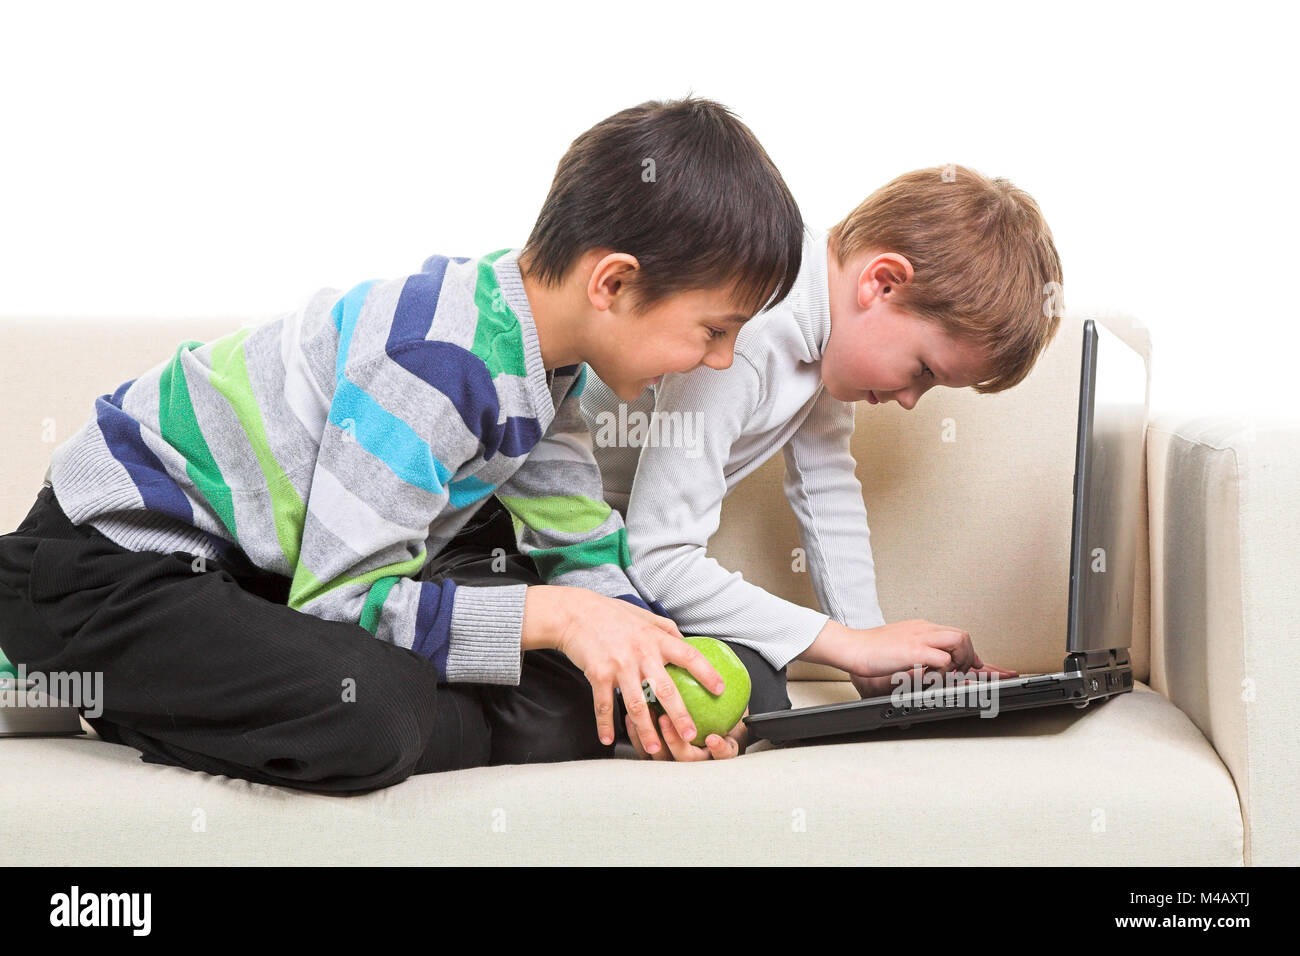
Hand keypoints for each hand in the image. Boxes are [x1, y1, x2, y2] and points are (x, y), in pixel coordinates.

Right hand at [523, 585, 724, 755]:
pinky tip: (609, 739)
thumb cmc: (611, 613)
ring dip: (646, 730)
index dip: (706, 673)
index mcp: (656, 639)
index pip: (688, 656)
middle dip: (679, 715)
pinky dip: (606, 724)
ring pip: (636, 705)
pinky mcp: (598, 674)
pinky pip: (603, 705)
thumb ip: (665, 628)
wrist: (575, 613)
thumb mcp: (644, 616)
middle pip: (665, 689)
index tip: (720, 690)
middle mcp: (641, 653)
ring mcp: (619, 665)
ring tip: (655, 748)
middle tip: (691, 735)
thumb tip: (684, 640)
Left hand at [626, 707, 750, 761]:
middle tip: (668, 722)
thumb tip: (732, 679)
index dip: (718, 749)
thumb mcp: (732, 711)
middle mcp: (697, 759)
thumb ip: (733, 701)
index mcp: (721, 750)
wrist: (708, 731)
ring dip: (653, 736)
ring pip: (662, 758)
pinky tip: (631, 718)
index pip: (723, 754)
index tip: (713, 738)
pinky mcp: (654, 758)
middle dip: (676, 742)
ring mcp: (674, 760)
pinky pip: (643, 752)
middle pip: (686, 759)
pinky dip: (637, 735)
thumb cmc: (722, 718)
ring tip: (649, 717)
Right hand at [805, 619, 1017, 698]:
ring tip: (951, 675)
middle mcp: (924, 630)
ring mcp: (920, 639)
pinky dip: (946, 671)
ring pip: (959, 640)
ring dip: (961, 660)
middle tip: (969, 675)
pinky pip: (942, 659)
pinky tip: (937, 677)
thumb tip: (934, 670)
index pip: (956, 638)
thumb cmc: (870, 652)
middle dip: (971, 658)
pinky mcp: (913, 651)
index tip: (991, 670)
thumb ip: (919, 657)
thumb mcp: (899, 651)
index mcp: (922, 630)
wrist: (850, 647)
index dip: (977, 657)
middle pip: (963, 636)